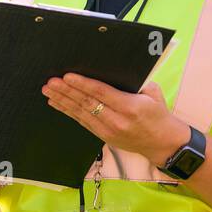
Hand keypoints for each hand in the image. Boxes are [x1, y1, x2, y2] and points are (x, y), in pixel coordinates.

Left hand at [41, 73, 190, 167]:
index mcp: (130, 107)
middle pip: (87, 103)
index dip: (82, 84)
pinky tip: (57, 103)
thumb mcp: (153, 93)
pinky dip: (68, 112)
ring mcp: (108, 131)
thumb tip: (114, 68)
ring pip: (81, 113)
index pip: (101, 93)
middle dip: (66, 91)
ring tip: (48, 91)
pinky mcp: (103, 137)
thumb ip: (136, 81)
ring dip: (63, 101)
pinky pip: (82, 122)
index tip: (67, 76)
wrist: (162, 143)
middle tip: (51, 81)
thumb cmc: (158, 114)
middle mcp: (117, 120)